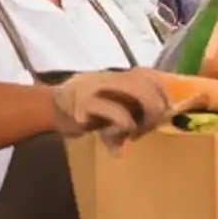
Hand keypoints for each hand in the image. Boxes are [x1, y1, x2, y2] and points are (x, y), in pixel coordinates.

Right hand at [50, 68, 171, 148]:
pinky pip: (117, 114)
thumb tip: (161, 117)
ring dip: (141, 120)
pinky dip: (123, 128)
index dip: (164, 92)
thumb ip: (132, 107)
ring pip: (137, 94)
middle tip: (150, 127)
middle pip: (147, 84)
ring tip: (132, 134)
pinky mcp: (86, 104)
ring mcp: (97, 87)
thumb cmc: (84, 109)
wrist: (47, 109)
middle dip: (156, 108)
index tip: (170, 110)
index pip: (149, 74)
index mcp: (117, 74)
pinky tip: (115, 144)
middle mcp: (110, 76)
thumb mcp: (109, 105)